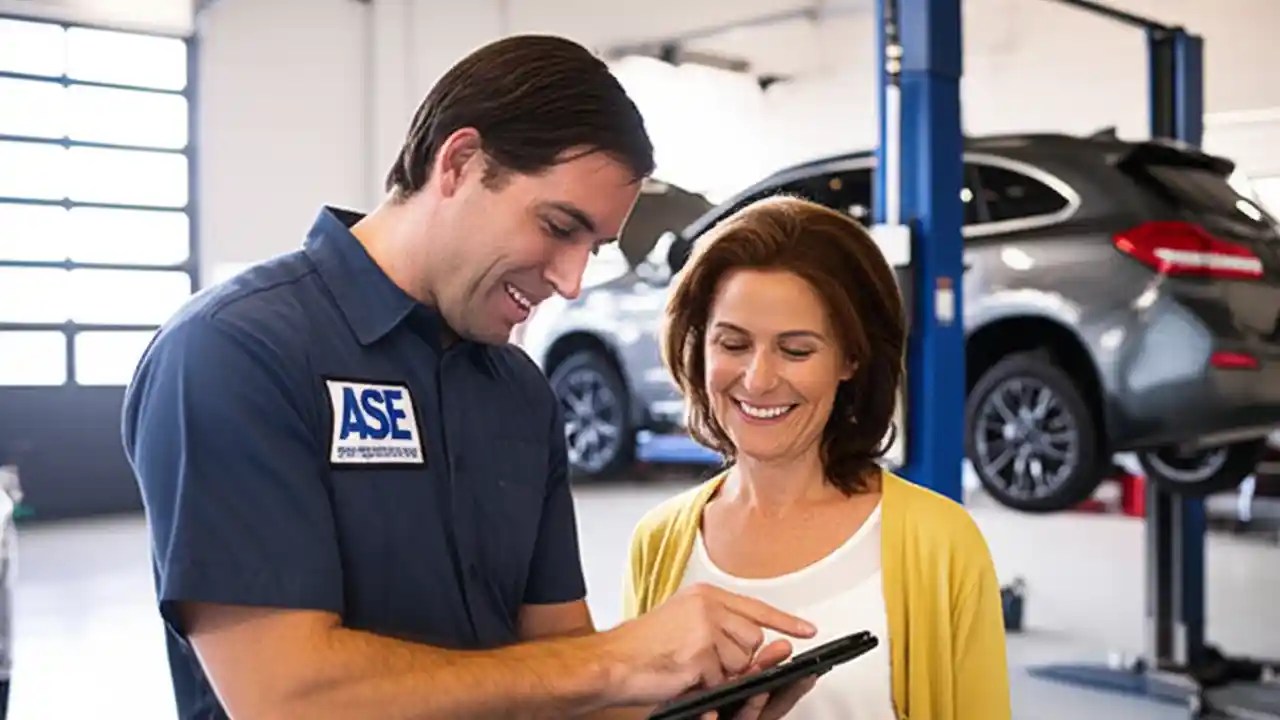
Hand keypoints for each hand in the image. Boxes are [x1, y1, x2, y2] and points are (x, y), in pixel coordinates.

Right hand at [600, 582, 815, 705]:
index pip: (756, 607)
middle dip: (737, 658)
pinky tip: (684, 676)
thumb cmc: (641, 647)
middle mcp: (708, 606)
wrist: (611, 661)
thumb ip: (717, 623)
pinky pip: (722, 680)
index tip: (807, 630)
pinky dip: (705, 686)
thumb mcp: (682, 620)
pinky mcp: (701, 654)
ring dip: (720, 673)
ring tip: (689, 667)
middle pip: (753, 639)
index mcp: (705, 595)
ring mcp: (705, 629)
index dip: (784, 621)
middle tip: (704, 661)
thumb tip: (754, 642)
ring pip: (741, 661)